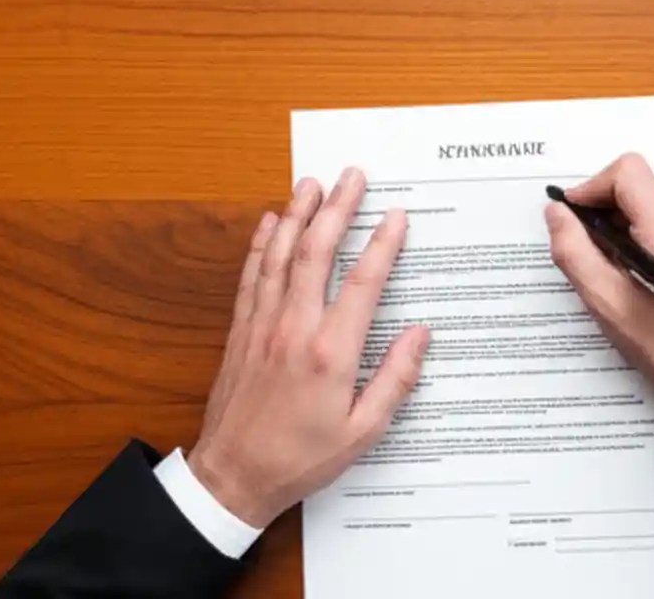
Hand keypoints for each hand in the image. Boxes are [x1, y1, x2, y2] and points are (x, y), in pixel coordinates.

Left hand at [188, 168, 429, 527]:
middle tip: (352, 176)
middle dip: (336, 208)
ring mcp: (262, 326)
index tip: (396, 217)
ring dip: (296, 214)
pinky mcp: (241, 332)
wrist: (233, 477)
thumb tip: (420, 336)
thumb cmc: (300, 459)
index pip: (363, 283)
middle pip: (317, 252)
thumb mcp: (363, 431)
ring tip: (312, 183)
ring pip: (279, 255)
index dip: (382, 244)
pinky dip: (261, 244)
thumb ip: (394, 379)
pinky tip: (268, 223)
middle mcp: (294, 329)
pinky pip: (252, 276)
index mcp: (330, 353)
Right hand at [544, 154, 653, 413]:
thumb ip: (574, 251)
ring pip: (652, 198)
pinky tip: (633, 267)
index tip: (573, 215)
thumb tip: (557, 214)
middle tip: (587, 245)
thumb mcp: (605, 301)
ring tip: (610, 263)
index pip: (627, 172)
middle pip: (638, 183)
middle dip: (605, 206)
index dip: (591, 186)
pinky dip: (643, 229)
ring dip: (623, 220)